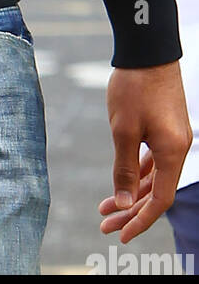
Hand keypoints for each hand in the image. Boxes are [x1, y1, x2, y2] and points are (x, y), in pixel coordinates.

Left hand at [98, 62, 190, 241]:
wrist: (147, 49)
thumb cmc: (134, 87)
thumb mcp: (123, 130)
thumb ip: (125, 169)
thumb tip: (125, 203)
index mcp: (172, 153)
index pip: (160, 200)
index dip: (141, 220)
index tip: (120, 234)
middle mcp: (178, 148)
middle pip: (157, 191)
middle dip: (131, 210)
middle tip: (105, 226)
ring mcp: (173, 137)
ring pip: (154, 175)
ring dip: (133, 192)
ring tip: (106, 207)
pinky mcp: (166, 126)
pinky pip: (154, 159)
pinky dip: (139, 172)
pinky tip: (124, 181)